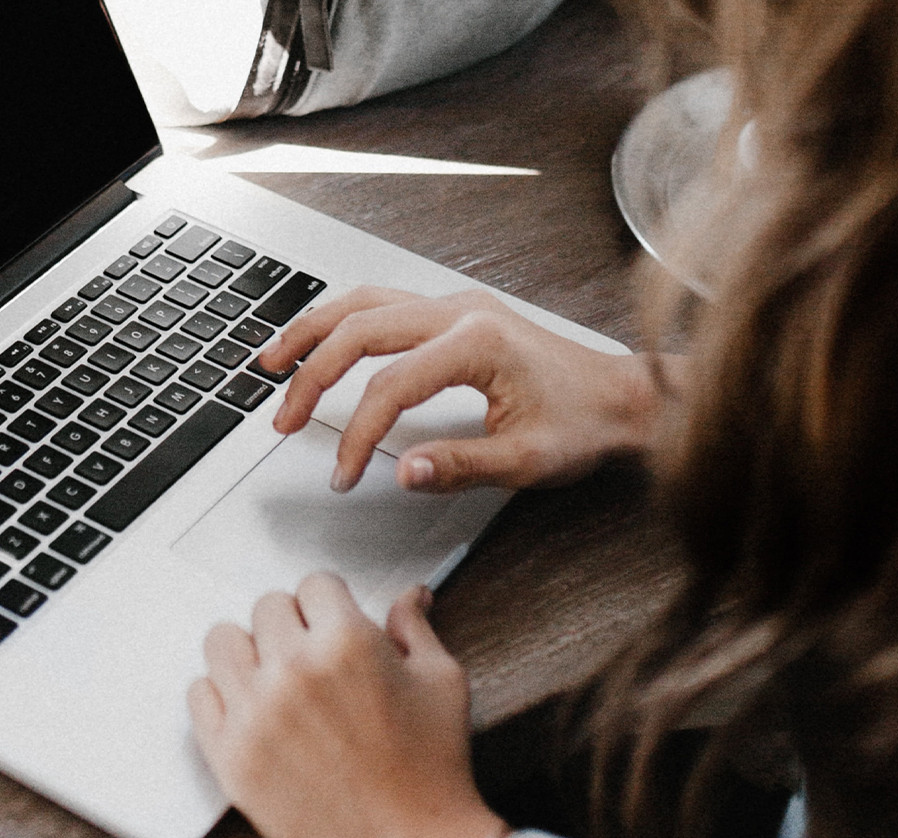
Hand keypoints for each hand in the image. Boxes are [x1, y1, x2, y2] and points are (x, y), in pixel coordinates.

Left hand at [188, 574, 508, 837]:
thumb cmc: (433, 771)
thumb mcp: (441, 683)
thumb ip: (414, 629)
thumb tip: (411, 596)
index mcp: (346, 642)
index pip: (314, 583)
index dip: (329, 603)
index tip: (332, 622)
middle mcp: (293, 670)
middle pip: (266, 607)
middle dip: (292, 624)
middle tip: (310, 655)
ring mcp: (254, 713)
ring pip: (222, 641)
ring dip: (249, 651)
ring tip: (273, 676)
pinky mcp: (230, 756)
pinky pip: (198, 695)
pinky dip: (220, 695)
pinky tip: (250, 709)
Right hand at [258, 286, 677, 492]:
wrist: (626, 397)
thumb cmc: (586, 424)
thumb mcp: (528, 461)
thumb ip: (461, 466)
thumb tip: (403, 471)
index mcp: (478, 343)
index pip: (389, 387)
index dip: (357, 435)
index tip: (344, 474)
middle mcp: (461, 311)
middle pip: (360, 330)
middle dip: (311, 376)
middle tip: (283, 420)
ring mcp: (456, 305)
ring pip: (363, 303)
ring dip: (313, 332)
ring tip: (272, 362)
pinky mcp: (456, 312)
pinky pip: (382, 303)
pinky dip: (341, 322)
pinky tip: (319, 342)